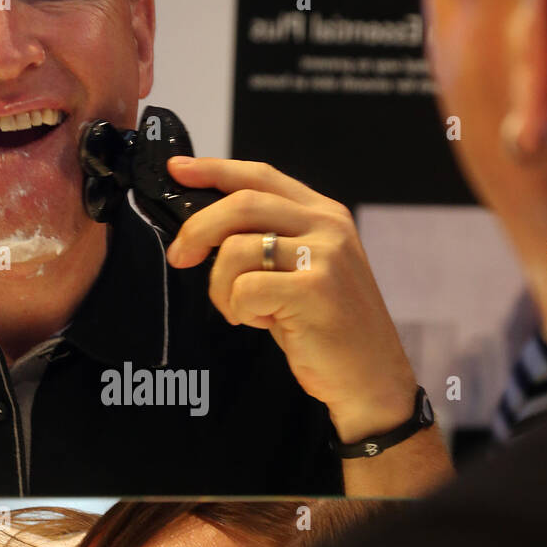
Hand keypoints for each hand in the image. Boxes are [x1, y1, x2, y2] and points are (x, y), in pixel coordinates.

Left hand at [164, 156, 417, 441]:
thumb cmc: (325, 327)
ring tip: (242, 310)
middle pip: (242, 204)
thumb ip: (266, 241)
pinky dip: (240, 310)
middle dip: (197, 230)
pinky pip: (245, 288)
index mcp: (322, 214)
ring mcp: (325, 255)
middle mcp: (327, 226)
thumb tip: (202, 227)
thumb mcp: (299, 271)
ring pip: (237, 250)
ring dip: (222, 287)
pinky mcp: (315, 289)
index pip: (259, 176)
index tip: (177, 171)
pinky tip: (262, 322)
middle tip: (180, 257)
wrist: (369, 376)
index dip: (213, 170)